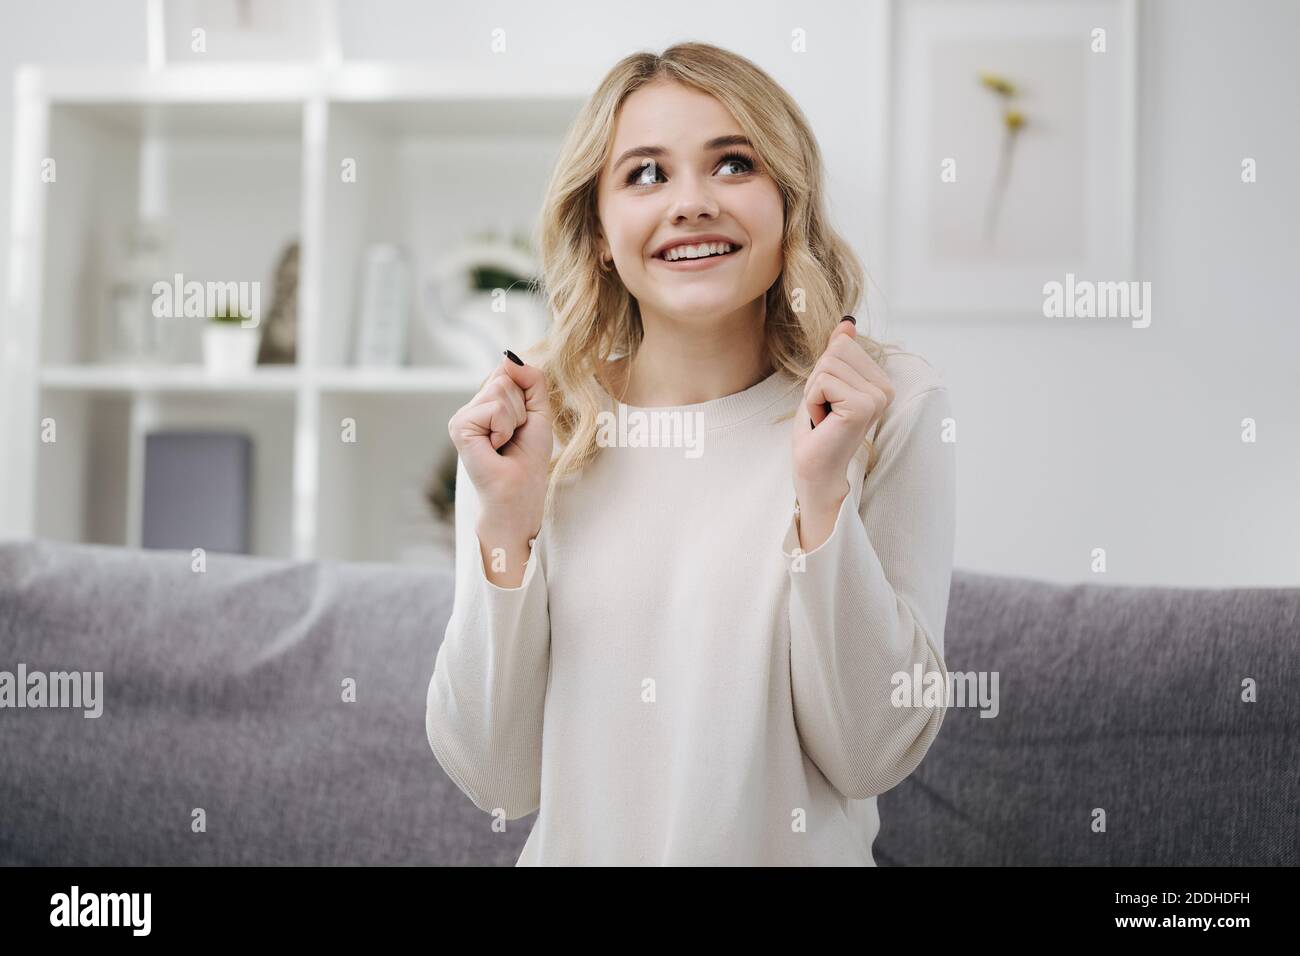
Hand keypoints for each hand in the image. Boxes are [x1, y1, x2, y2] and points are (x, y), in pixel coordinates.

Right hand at [448, 351, 553, 541]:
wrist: (519, 491)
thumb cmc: (528, 459)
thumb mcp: (538, 411)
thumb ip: (530, 380)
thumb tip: (509, 355)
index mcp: (486, 403)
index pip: (509, 371)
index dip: (526, 395)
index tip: (523, 424)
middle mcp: (471, 407)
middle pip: (505, 378)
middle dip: (522, 407)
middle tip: (514, 436)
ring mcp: (462, 416)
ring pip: (500, 389)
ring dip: (515, 418)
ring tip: (505, 442)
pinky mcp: (459, 426)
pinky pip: (494, 407)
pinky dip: (505, 427)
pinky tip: (495, 447)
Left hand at [792, 317, 895, 520]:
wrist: (815, 468)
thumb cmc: (818, 430)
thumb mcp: (826, 383)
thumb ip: (839, 353)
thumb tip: (847, 322)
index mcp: (880, 381)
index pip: (842, 345)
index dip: (822, 373)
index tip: (828, 401)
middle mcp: (885, 388)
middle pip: (835, 351)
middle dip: (817, 380)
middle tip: (824, 410)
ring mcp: (876, 398)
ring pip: (827, 366)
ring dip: (814, 393)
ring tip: (824, 417)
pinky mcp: (862, 407)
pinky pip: (822, 383)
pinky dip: (812, 402)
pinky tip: (823, 423)